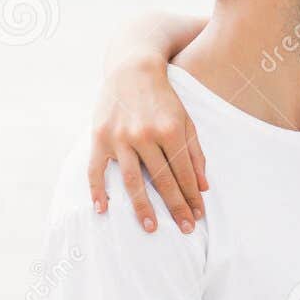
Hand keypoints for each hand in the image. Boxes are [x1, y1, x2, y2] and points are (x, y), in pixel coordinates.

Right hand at [88, 55, 206, 232]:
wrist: (132, 69)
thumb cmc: (164, 99)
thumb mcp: (186, 121)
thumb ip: (195, 153)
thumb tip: (203, 187)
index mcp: (171, 130)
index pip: (184, 173)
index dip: (192, 197)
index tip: (198, 216)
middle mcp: (145, 135)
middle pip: (163, 180)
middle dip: (176, 207)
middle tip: (186, 230)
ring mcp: (120, 137)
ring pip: (132, 180)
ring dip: (142, 207)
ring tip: (152, 228)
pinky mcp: (99, 136)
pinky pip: (96, 169)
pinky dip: (98, 190)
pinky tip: (103, 210)